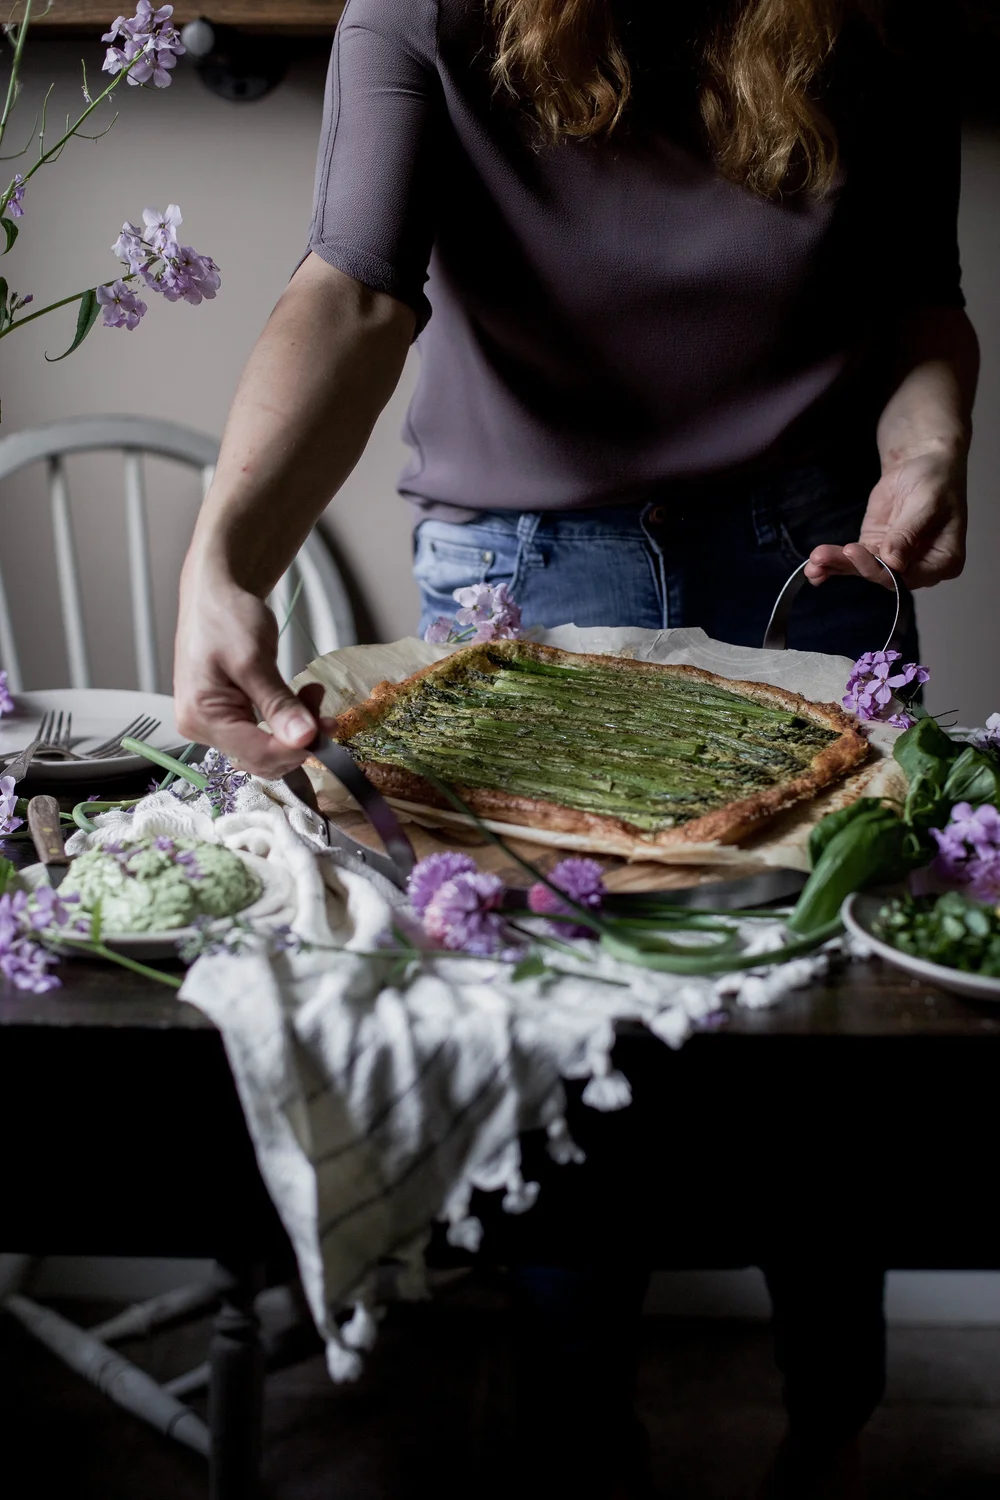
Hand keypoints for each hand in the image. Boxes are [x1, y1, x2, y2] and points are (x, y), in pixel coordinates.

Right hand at [174, 571, 323, 778]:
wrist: (214, 595)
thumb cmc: (224, 617)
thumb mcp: (253, 659)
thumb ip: (278, 704)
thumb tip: (304, 739)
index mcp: (201, 717)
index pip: (256, 754)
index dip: (296, 748)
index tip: (327, 729)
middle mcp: (202, 728)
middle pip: (262, 757)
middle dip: (298, 738)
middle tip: (321, 702)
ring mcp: (214, 725)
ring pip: (266, 748)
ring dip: (296, 729)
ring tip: (312, 692)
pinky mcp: (229, 716)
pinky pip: (262, 734)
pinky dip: (286, 721)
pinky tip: (300, 698)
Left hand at [803, 448, 967, 591]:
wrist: (921, 464)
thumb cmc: (936, 480)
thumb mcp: (927, 502)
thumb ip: (908, 533)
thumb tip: (892, 562)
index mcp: (943, 561)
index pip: (909, 577)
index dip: (881, 570)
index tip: (857, 551)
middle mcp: (919, 567)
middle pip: (882, 576)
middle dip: (852, 566)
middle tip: (824, 555)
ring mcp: (894, 560)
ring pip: (863, 570)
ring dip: (837, 566)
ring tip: (813, 565)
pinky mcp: (873, 549)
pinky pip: (853, 561)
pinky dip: (834, 563)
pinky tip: (814, 569)